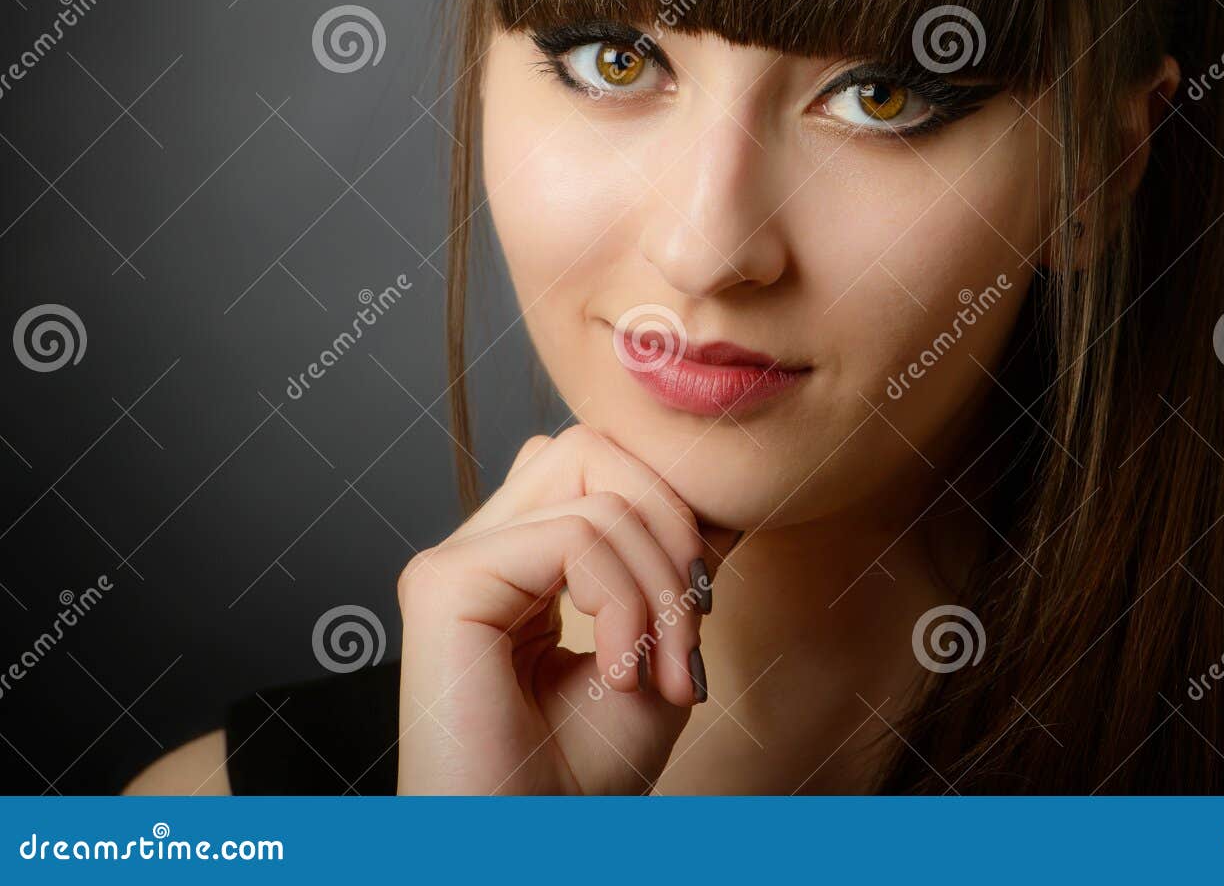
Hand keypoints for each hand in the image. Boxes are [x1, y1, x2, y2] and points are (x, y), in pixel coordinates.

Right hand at [395, 423, 731, 793]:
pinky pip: (575, 536)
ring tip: (658, 671)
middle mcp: (481, 550)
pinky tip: (619, 672)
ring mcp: (456, 561)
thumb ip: (667, 559)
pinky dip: (626, 602)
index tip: (701, 609)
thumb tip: (705, 487)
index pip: (600, 465)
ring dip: (660, 583)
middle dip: (671, 528)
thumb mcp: (658, 643)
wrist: (537, 850)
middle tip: (689, 632)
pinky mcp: (445, 583)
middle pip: (595, 450)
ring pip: (596, 487)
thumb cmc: (586, 774)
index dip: (670, 513)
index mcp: (519, 560)